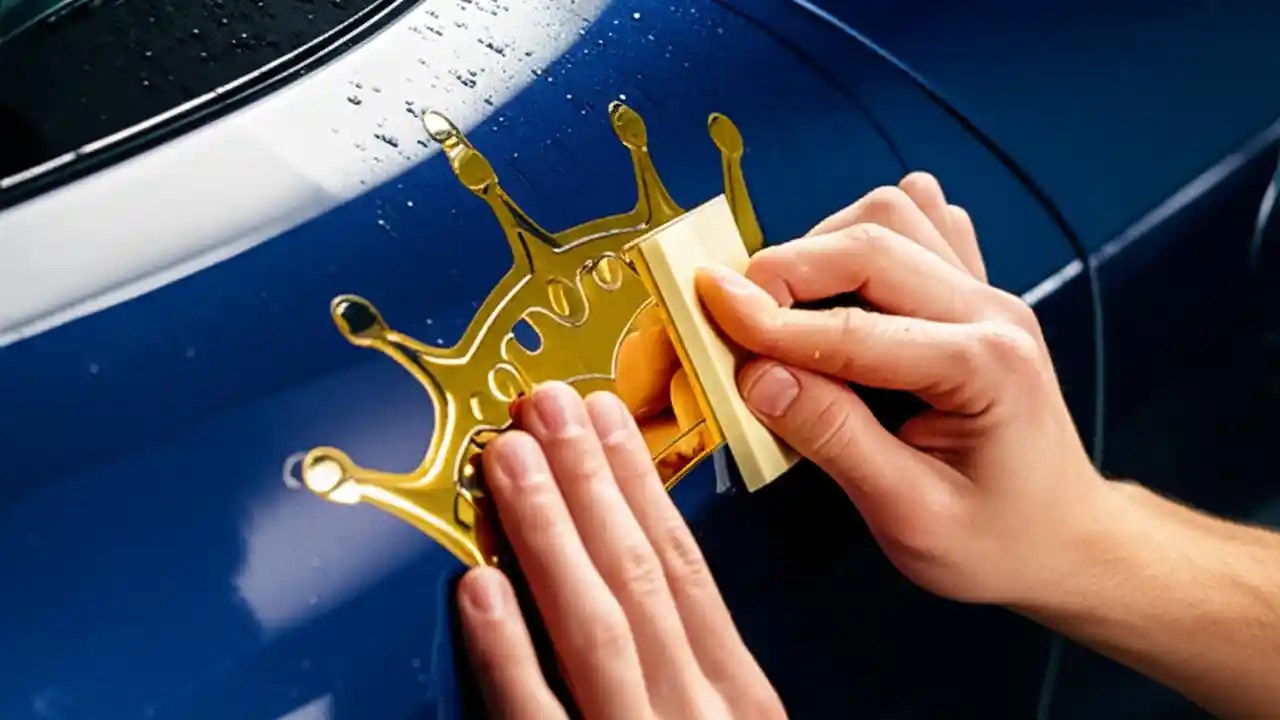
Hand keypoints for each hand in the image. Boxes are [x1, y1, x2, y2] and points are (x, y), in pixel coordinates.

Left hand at [456, 383, 784, 718]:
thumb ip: (696, 670)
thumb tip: (646, 580)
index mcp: (740, 697)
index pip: (685, 567)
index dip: (640, 483)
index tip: (607, 418)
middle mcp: (693, 714)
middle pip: (639, 576)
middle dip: (589, 479)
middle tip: (547, 408)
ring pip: (594, 623)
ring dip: (549, 530)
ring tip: (511, 458)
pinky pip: (535, 713)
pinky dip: (507, 647)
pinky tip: (480, 586)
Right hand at [697, 173, 1107, 607]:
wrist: (1066, 540)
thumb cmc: (996, 542)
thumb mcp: (909, 516)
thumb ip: (833, 440)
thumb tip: (754, 377)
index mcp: (986, 368)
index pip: (855, 329)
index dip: (770, 321)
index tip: (705, 310)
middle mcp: (992, 311)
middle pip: (876, 240)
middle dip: (789, 268)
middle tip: (731, 312)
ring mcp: (987, 292)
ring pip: (895, 213)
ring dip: (824, 246)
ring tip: (784, 306)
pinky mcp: (974, 292)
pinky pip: (920, 224)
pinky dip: (867, 237)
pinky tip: (843, 286)